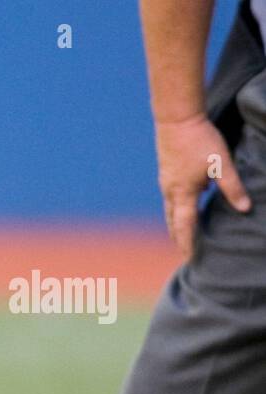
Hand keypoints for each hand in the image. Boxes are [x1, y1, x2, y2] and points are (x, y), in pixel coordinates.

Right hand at [153, 114, 250, 258]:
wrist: (176, 118)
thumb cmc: (200, 140)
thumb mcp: (222, 164)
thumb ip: (233, 187)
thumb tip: (244, 209)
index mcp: (183, 193)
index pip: (185, 225)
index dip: (188, 243)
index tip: (189, 258)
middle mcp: (170, 191)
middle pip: (173, 221)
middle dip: (178, 237)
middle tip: (183, 251)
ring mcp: (166, 181)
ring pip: (169, 209)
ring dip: (175, 223)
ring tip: (180, 233)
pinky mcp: (166, 172)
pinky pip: (170, 196)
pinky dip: (176, 207)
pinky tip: (185, 203)